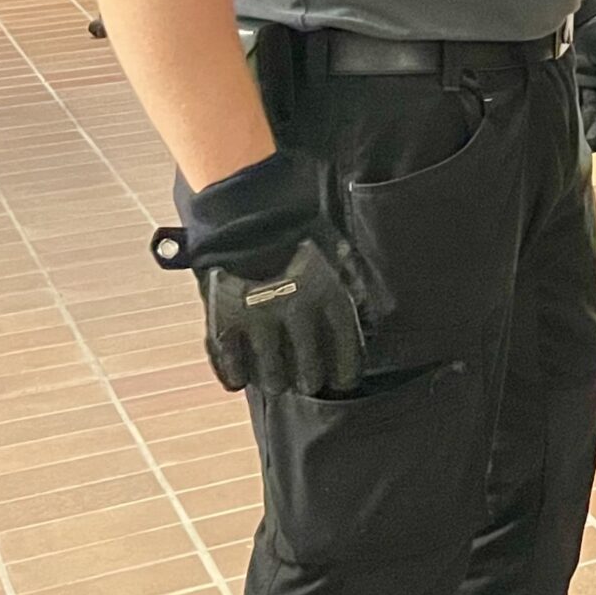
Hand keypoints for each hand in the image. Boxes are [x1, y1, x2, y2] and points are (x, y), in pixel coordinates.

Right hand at [155, 149, 366, 395]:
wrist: (251, 214)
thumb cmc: (304, 235)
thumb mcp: (343, 254)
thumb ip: (359, 289)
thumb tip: (371, 324)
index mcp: (330, 299)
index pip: (346, 356)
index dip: (345, 374)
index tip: (341, 379)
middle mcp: (297, 314)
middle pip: (309, 374)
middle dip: (310, 379)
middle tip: (307, 377)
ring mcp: (258, 320)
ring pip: (272, 377)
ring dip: (277, 380)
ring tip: (277, 376)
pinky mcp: (223, 321)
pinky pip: (231, 366)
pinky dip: (238, 376)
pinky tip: (244, 374)